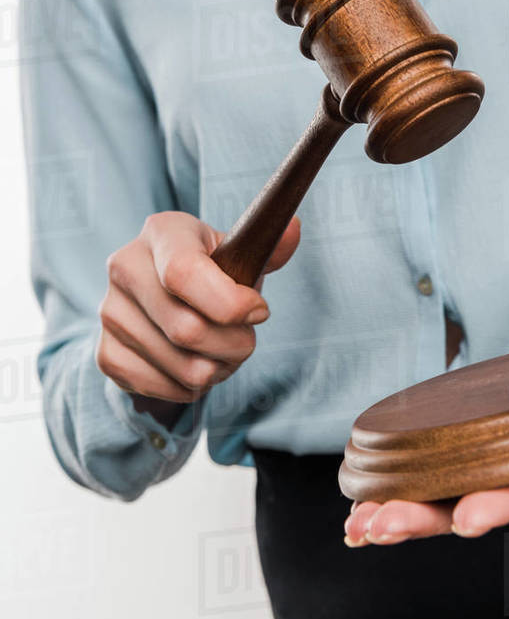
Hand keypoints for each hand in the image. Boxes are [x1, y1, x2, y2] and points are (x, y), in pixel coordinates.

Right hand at [96, 210, 299, 405]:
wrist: (166, 297)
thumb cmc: (214, 271)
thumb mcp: (240, 254)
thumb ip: (269, 248)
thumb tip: (293, 230)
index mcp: (162, 232)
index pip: (184, 273)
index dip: (229, 303)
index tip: (259, 312)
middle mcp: (125, 266)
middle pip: (187, 329)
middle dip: (234, 344)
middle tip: (247, 339)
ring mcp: (110, 312)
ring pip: (180, 366)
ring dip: (218, 370)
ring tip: (226, 354)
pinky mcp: (105, 353)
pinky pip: (159, 387)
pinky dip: (191, 388)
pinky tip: (198, 367)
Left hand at [344, 329, 508, 546]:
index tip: (469, 518)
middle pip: (485, 500)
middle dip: (433, 516)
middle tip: (380, 526)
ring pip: (454, 496)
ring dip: (406, 511)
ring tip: (358, 524)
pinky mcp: (486, 452)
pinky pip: (442, 478)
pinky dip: (403, 492)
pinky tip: (358, 510)